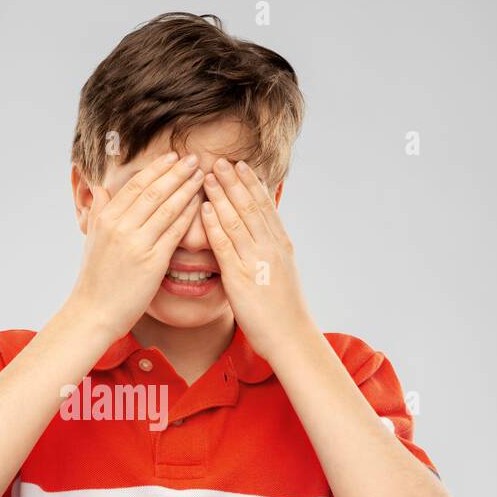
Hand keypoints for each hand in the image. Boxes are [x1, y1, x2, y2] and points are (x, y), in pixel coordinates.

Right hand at [67, 151, 204, 340]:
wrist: (94, 312)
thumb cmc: (95, 278)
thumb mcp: (92, 240)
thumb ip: (98, 212)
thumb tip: (99, 188)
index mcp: (106, 218)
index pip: (136, 185)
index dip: (157, 168)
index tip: (173, 156)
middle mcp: (121, 227)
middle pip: (155, 191)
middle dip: (177, 172)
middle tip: (194, 158)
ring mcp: (137, 244)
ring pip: (168, 207)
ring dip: (187, 188)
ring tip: (202, 175)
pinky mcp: (152, 262)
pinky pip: (175, 232)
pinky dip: (188, 214)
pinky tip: (199, 204)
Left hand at [200, 158, 313, 358]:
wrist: (291, 336)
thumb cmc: (284, 310)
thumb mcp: (282, 273)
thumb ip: (271, 253)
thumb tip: (263, 237)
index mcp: (281, 245)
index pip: (265, 206)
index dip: (252, 183)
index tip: (241, 165)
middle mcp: (271, 247)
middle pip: (251, 206)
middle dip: (235, 181)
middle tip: (220, 159)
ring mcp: (256, 261)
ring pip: (237, 219)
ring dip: (221, 194)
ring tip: (207, 174)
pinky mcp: (241, 277)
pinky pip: (225, 245)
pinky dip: (215, 224)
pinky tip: (205, 208)